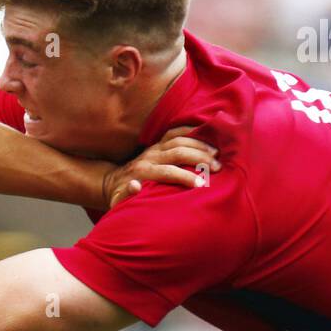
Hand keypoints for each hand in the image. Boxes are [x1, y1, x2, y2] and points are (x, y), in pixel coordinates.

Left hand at [103, 127, 219, 206]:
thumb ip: (127, 195)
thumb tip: (135, 186)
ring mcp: (154, 148)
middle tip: (218, 167)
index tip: (201, 184)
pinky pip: (175, 132)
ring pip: (179, 140)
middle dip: (199, 158)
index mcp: (142, 172)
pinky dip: (190, 130)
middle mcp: (149, 157)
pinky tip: (205, 133)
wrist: (113, 181)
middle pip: (177, 152)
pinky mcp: (158, 144)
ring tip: (217, 153)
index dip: (184, 177)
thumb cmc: (121, 195)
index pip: (167, 172)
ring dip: (199, 144)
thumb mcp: (120, 200)